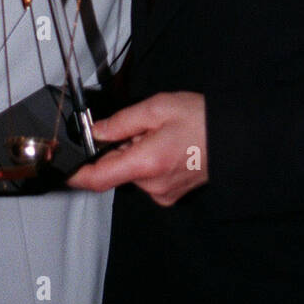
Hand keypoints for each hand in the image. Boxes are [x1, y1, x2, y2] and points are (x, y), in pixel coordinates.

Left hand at [67, 92, 207, 206]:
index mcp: (146, 163)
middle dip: (118, 150)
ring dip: (136, 155)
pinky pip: (148, 179)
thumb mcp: (158, 108)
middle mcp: (152, 185)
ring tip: (161, 135)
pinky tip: (168, 148)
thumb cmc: (203, 120)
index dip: (76, 174)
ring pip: (132, 174)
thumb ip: (122, 122)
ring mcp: (163, 193)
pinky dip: (149, 163)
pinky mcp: (171, 195)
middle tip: (140, 129)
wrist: (238, 138)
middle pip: (116, 171)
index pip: (98, 178)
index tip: (65, 168)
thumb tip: (96, 131)